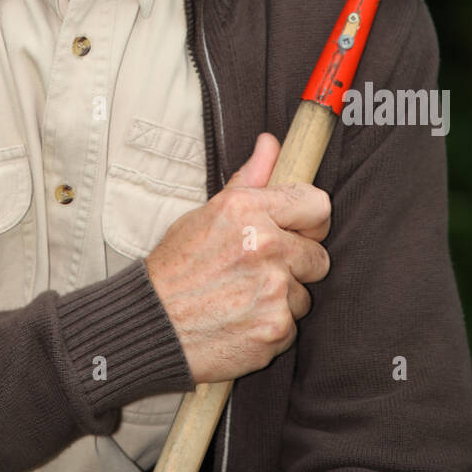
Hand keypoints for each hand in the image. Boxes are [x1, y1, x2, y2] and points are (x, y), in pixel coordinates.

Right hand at [145, 133, 330, 384]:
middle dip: (296, 266)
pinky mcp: (275, 328)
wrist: (153, 324)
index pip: (317, 205)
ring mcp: (273, 289)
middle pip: (318, 256)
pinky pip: (292, 326)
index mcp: (247, 210)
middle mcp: (265, 246)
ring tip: (243, 297)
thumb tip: (271, 144)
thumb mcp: (208, 214)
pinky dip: (271, 326)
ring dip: (281, 299)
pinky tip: (242, 320)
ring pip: (304, 295)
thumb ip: (250, 179)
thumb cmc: (176, 268)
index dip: (311, 220)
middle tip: (260, 270)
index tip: (299, 230)